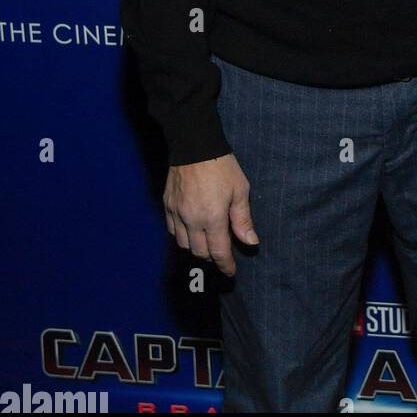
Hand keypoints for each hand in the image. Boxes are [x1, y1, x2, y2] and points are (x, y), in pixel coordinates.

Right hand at [163, 152, 258, 276]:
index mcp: (212, 217)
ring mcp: (176, 213)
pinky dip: (182, 236)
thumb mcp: (240, 189)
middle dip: (212, 257)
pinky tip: (191, 230)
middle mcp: (191, 220)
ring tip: (207, 243)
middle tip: (221, 255)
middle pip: (200, 252)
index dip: (225, 264)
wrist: (194, 144)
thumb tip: (250, 242)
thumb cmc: (222, 166)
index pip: (218, 251)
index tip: (231, 271)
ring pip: (183, 244)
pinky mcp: (167, 205)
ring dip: (196, 248)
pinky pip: (172, 230)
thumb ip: (243, 219)